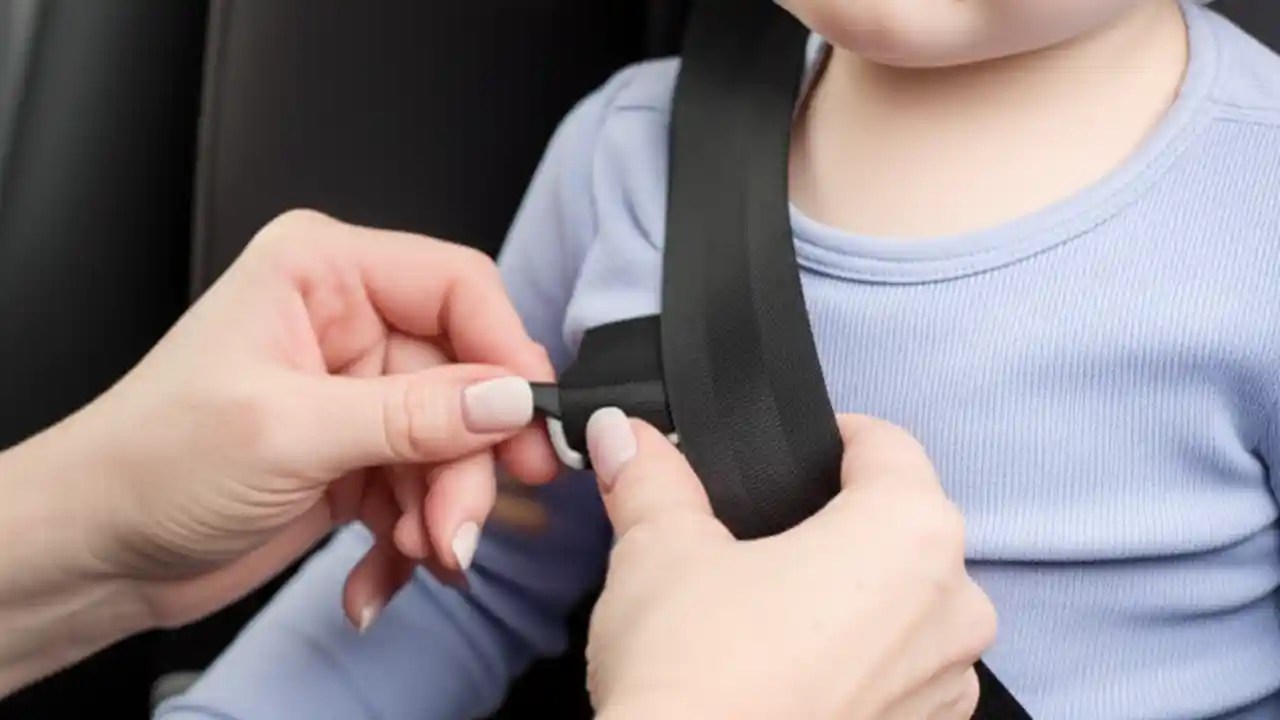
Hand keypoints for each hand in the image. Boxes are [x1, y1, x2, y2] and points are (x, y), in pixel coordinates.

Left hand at [54, 210, 557, 629]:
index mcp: (324, 273)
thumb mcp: (290, 431)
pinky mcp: (359, 452)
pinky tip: (380, 575)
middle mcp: (348, 322)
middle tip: (465, 522)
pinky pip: (424, 488)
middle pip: (466, 379)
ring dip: (443, 511)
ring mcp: (357, 392)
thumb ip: (413, 416)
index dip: (505, 350)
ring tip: (419, 556)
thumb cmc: (149, 463)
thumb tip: (511, 399)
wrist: (93, 552)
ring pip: (454, 444)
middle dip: (467, 463)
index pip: (457, 286)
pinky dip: (413, 536)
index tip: (531, 420)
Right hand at [583, 410, 994, 719]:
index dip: (830, 437)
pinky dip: (858, 662)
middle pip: (902, 527)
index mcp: (909, 531)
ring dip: (854, 598)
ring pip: (908, 605)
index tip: (788, 452)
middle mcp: (954, 606)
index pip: (887, 445)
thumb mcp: (660, 549)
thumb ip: (652, 477)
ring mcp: (946, 684)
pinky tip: (788, 674)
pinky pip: (901, 673)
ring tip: (768, 614)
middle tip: (760, 537)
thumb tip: (621, 435)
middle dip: (837, 522)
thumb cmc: (694, 672)